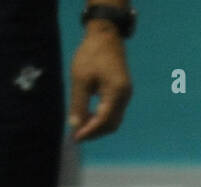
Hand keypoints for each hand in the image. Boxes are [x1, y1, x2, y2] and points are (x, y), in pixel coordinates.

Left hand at [69, 24, 131, 141]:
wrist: (106, 36)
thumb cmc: (91, 55)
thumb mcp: (80, 78)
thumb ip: (78, 103)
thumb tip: (74, 125)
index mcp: (116, 92)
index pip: (104, 120)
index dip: (90, 131)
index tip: (75, 137)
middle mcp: (124, 97)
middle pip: (111, 124)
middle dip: (95, 132)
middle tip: (77, 134)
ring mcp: (125, 95)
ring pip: (113, 120)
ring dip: (98, 127)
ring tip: (81, 127)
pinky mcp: (122, 93)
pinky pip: (114, 112)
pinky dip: (102, 119)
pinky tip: (89, 117)